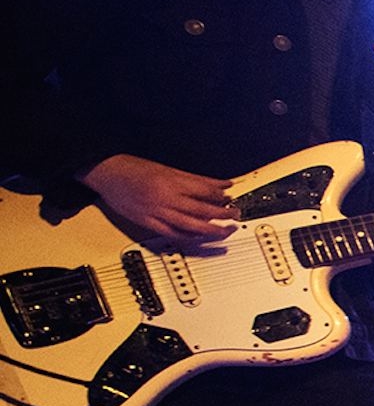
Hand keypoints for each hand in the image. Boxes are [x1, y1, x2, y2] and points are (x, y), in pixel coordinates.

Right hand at [80, 154, 234, 243]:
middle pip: (202, 210)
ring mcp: (156, 212)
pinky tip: (199, 238)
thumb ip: (193, 179)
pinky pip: (172, 234)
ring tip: (225, 231)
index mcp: (171, 181)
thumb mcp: (165, 167)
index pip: (204, 190)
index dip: (221, 195)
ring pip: (190, 225)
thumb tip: (218, 185)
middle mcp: (165, 198)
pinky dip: (188, 237)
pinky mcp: (146, 222)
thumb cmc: (132, 167)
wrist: (105, 172)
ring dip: (211, 230)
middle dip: (222, 214)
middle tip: (235, 215)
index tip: (232, 196)